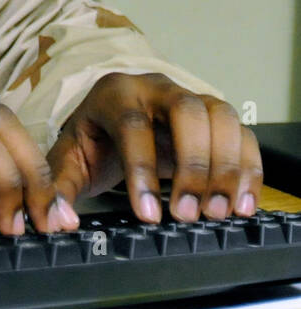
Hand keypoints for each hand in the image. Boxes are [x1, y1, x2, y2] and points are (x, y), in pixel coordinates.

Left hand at [48, 72, 262, 222]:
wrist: (112, 124)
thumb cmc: (92, 141)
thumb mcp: (68, 160)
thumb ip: (59, 188)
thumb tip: (60, 220)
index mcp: (114, 94)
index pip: (132, 125)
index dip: (141, 170)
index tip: (147, 215)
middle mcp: (156, 88)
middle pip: (185, 113)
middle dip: (192, 166)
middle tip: (189, 214)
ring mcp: (191, 97)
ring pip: (220, 118)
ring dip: (226, 167)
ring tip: (218, 212)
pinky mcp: (216, 116)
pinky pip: (242, 134)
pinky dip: (249, 169)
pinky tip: (242, 204)